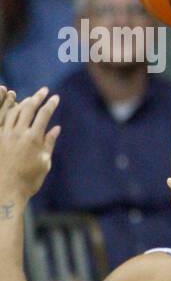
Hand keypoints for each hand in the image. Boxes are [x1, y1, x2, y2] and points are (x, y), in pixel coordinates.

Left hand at [0, 85, 60, 200]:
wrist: (6, 190)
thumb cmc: (29, 179)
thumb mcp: (44, 162)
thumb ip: (49, 143)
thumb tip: (55, 128)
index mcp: (33, 138)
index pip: (44, 115)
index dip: (50, 104)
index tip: (55, 97)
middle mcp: (18, 133)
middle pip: (28, 108)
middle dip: (37, 97)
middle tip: (43, 90)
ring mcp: (5, 135)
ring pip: (13, 111)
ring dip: (22, 102)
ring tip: (29, 99)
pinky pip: (1, 120)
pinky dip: (8, 112)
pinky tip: (12, 109)